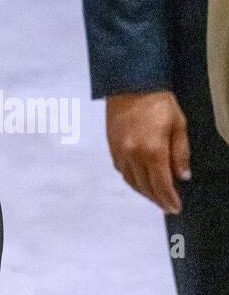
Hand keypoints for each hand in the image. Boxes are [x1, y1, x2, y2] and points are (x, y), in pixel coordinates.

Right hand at [105, 91, 190, 214]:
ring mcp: (119, 153)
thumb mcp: (178, 125)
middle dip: (157, 199)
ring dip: (144, 192)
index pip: (161, 184)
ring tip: (155, 196)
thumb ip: (180, 153)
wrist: (130, 86)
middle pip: (144, 187)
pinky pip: (122, 171)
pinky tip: (141, 180)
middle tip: (167, 206)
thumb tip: (183, 176)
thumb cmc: (158, 102)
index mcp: (152, 150)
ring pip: (131, 182)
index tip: (175, 208)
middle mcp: (132, 156)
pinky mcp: (112, 149)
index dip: (169, 199)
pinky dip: (133, 180)